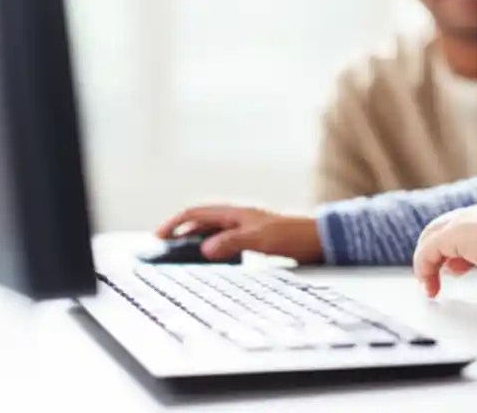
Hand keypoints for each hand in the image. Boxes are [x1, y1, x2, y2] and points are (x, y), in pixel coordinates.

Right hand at [154, 205, 323, 263]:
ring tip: (181, 259)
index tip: (159, 237)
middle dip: (181, 234)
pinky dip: (212, 251)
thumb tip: (203, 249)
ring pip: (212, 234)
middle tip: (165, 251)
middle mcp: (237, 218)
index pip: (196, 213)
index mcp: (234, 212)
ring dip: (195, 244)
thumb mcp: (259, 240)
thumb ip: (230, 243)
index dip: (175, 223)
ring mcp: (245, 229)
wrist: (318, 239)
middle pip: (201, 223)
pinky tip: (210, 263)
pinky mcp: (253, 240)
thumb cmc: (291, 235)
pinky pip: (225, 244)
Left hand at [412, 201, 476, 297]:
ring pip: (432, 237)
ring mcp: (467, 220)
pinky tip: (430, 287)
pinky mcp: (456, 234)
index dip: (456, 248)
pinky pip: (428, 250)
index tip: (454, 268)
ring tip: (430, 285)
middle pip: (442, 227)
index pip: (465, 226)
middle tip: (433, 276)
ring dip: (428, 262)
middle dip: (435, 252)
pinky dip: (424, 269)